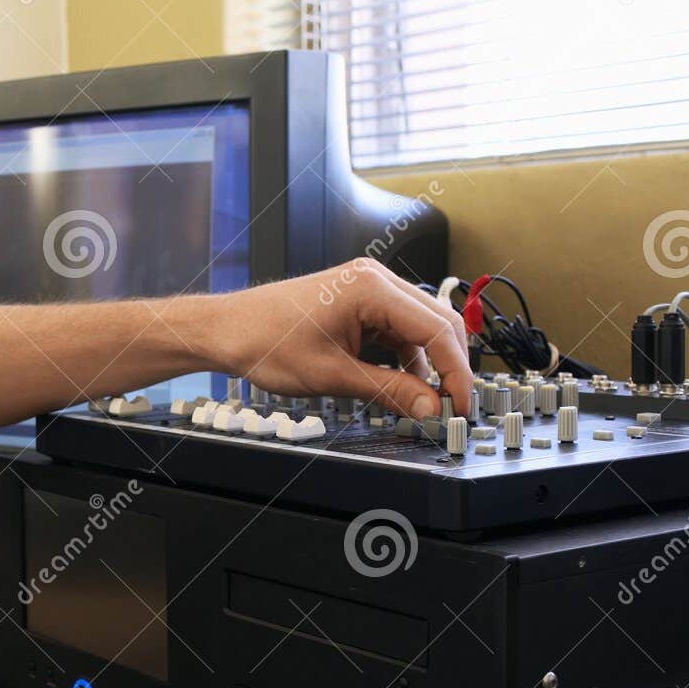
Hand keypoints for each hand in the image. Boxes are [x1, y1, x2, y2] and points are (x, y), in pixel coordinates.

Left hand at [199, 259, 471, 418]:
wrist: (226, 330)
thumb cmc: (264, 341)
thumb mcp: (331, 375)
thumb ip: (387, 390)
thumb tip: (428, 407)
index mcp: (371, 288)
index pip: (438, 330)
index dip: (457, 372)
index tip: (461, 405)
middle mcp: (374, 280)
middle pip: (438, 323)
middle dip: (450, 367)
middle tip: (451, 407)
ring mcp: (367, 289)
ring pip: (421, 327)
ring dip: (429, 363)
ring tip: (426, 402)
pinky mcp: (359, 303)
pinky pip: (398, 329)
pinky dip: (407, 357)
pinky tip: (404, 384)